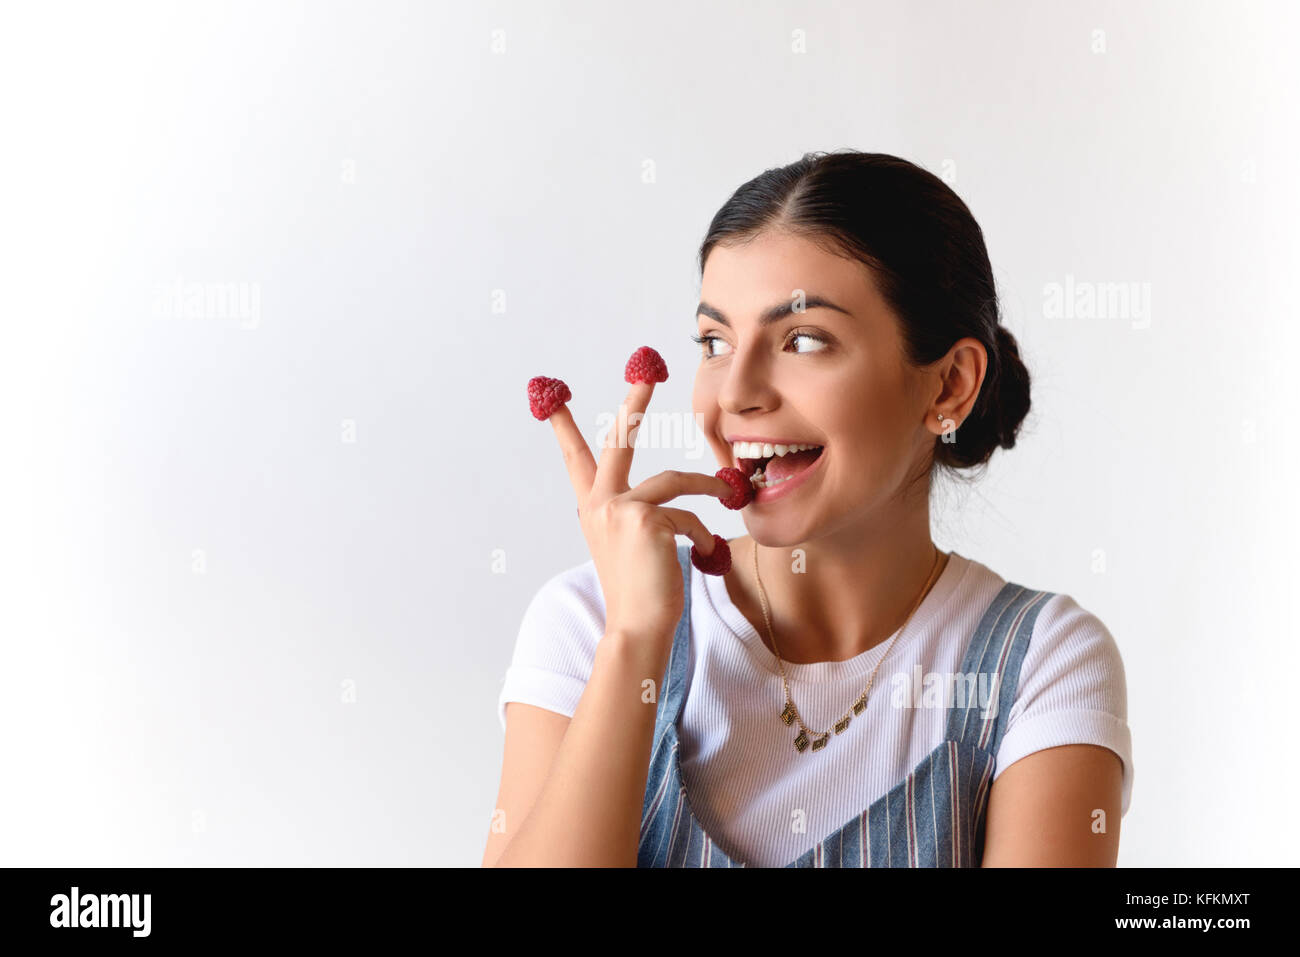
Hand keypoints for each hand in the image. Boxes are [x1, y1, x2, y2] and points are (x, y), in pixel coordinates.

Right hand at [539, 358, 733, 645]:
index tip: (551, 396)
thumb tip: (681, 503)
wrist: (639, 628)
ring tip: (730, 493)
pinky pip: (689, 514)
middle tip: (645, 370)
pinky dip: (704, 534)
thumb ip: (646, 517)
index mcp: (595, 509)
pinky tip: (705, 554)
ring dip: (709, 487)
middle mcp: (599, 504)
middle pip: (618, 439)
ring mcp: (619, 508)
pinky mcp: (645, 518)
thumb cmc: (644, 594)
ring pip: (675, 480)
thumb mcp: (636, 548)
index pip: (576, 459)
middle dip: (635, 400)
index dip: (564, 425)